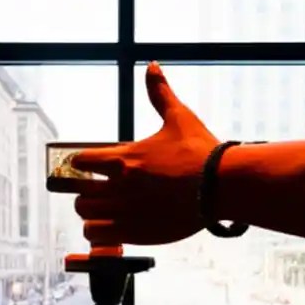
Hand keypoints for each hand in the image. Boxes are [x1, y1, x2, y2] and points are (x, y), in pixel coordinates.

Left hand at [69, 62, 218, 245]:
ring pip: (86, 219)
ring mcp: (127, 213)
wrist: (224, 186)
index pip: (80, 162)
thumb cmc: (201, 152)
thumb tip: (152, 66)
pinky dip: (100, 235)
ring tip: (104, 213)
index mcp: (124, 159)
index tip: (91, 167)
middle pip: (80, 195)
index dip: (82, 164)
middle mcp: (120, 187)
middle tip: (100, 193)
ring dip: (92, 216)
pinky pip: (100, 239)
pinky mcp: (137, 234)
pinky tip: (112, 230)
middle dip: (87, 193)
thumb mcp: (179, 118)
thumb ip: (160, 94)